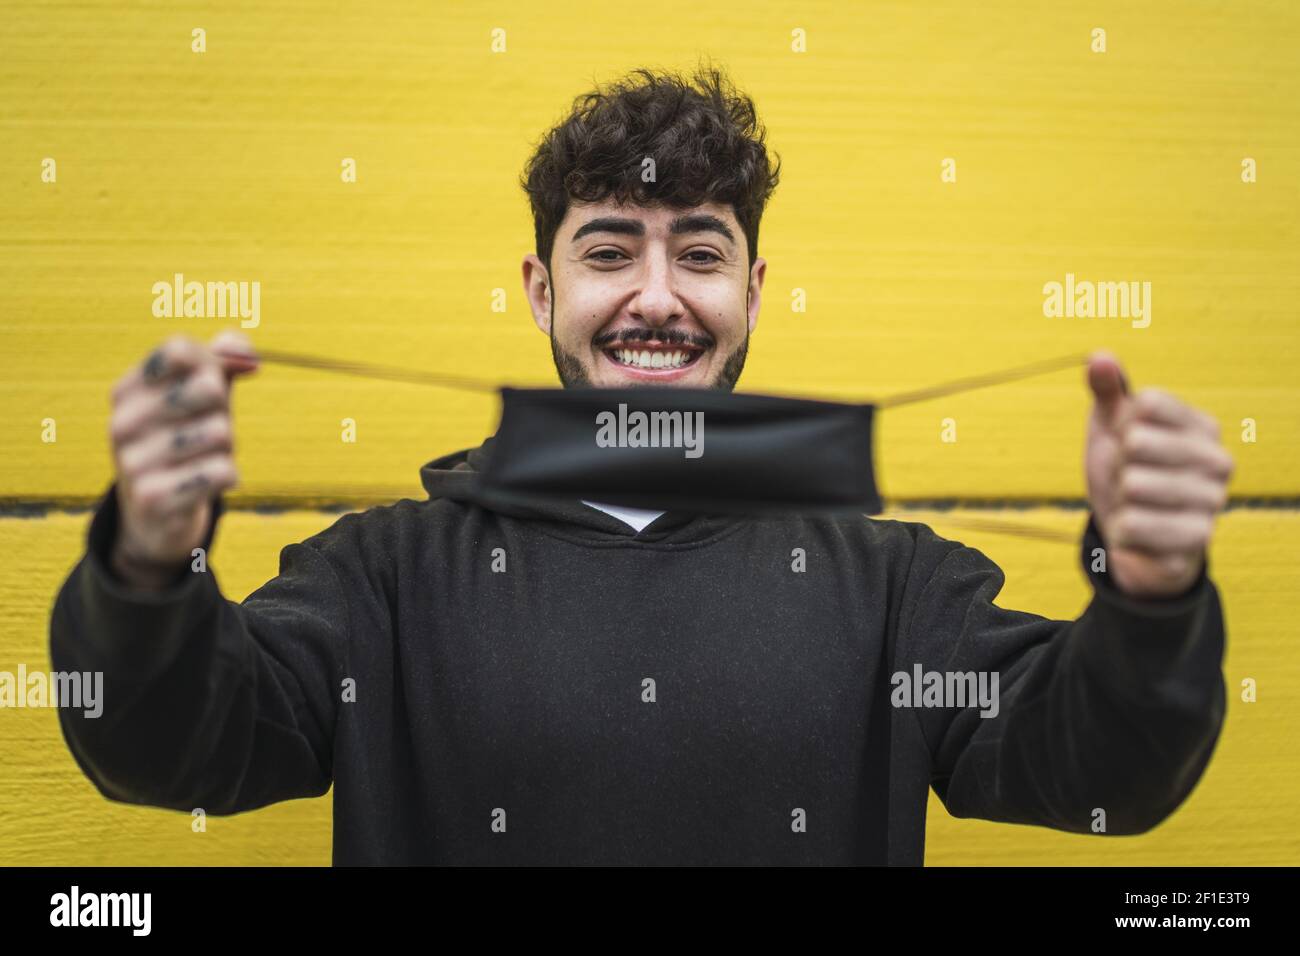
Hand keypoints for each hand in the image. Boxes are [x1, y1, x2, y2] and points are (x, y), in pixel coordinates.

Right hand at [108, 331, 258, 589]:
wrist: (156, 514)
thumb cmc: (183, 441)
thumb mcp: (199, 396)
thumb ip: (221, 361)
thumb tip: (244, 352)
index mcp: (126, 390)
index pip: (180, 350)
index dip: (214, 363)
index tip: (216, 381)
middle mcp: (120, 423)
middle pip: (208, 387)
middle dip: (224, 410)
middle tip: (209, 430)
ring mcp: (132, 463)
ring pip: (222, 432)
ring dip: (227, 447)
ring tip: (204, 458)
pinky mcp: (154, 499)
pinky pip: (222, 471)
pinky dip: (228, 475)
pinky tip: (207, 482)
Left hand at [1084, 351, 1232, 598]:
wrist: (1135, 536)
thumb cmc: (1126, 471)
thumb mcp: (1110, 426)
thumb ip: (1106, 390)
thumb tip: (1099, 357)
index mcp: (1202, 425)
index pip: (1144, 403)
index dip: (1119, 424)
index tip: (1127, 441)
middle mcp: (1219, 461)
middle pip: (1136, 442)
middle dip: (1116, 465)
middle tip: (1128, 480)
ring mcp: (1212, 502)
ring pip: (1132, 485)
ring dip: (1118, 500)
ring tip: (1135, 506)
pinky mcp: (1196, 542)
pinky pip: (1131, 526)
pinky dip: (1121, 531)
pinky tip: (1138, 533)